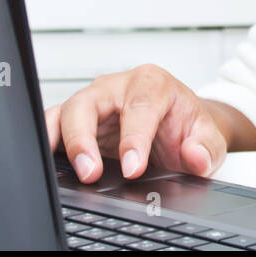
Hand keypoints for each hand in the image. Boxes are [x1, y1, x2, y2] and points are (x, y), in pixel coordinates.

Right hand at [44, 64, 227, 182]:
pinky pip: (55, 124)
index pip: (139, 106)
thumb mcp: (208, 138)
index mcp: (152, 83)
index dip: (134, 138)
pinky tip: (47, 161)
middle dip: (85, 138)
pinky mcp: (78, 119)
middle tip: (90, 173)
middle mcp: (118, 87)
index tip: (133, 168)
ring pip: (66, 111)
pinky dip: (48, 140)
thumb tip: (196, 157)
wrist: (178, 127)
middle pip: (89, 102)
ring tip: (63, 169)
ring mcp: (94, 101)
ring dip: (61, 140)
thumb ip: (206, 147)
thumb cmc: (187, 126)